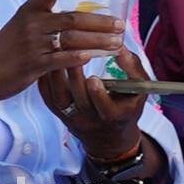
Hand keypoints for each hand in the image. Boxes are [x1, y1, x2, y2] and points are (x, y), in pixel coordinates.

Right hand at [0, 0, 124, 106]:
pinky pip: (62, 59)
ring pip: (72, 39)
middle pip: (71, 18)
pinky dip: (80, 57)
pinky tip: (95, 57)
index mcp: (27, 11)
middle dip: (100, 21)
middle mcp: (30, 24)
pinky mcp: (34, 65)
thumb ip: (43, 20)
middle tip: (120, 24)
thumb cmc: (5, 49)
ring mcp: (32, 44)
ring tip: (117, 43)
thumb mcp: (20, 27)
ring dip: (98, 41)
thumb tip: (75, 17)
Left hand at [39, 46, 146, 161]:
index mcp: (114, 116)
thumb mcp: (138, 89)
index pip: (105, 108)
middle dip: (74, 77)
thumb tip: (120, 48)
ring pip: (59, 98)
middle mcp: (91, 120)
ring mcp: (72, 118)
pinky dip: (45, 81)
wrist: (108, 135)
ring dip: (56, 76)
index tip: (94, 78)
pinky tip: (46, 63)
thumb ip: (133, 68)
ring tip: (56, 53)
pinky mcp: (58, 114)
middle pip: (79, 100)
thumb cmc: (125, 105)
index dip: (98, 94)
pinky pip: (48, 98)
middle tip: (70, 53)